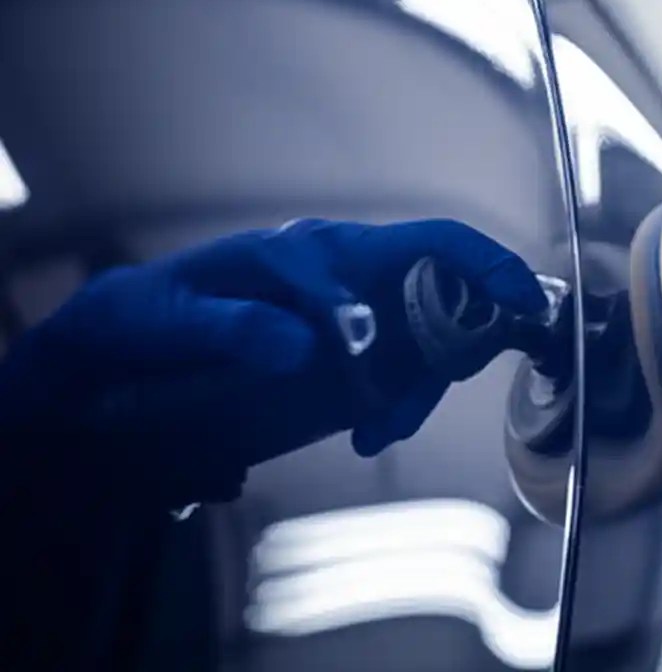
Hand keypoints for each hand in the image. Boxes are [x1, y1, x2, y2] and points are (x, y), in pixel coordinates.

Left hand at [0, 218, 545, 505]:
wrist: (129, 339)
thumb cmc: (150, 315)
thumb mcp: (175, 319)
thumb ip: (236, 325)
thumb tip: (306, 343)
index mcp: (317, 249)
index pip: (426, 244)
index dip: (485, 269)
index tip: (517, 305)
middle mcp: (350, 268)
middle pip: (447, 292)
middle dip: (454, 349)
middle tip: (406, 411)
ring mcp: (355, 305)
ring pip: (430, 338)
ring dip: (420, 389)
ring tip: (376, 432)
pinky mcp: (349, 345)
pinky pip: (401, 368)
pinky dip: (399, 401)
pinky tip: (367, 430)